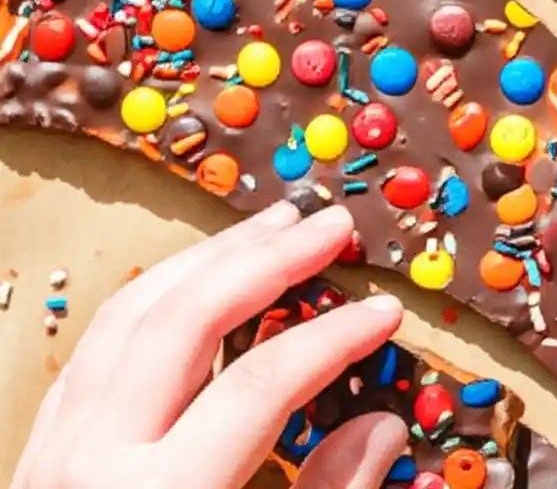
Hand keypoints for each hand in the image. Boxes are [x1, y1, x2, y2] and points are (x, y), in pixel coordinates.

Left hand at [12, 203, 406, 488]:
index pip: (257, 387)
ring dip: (208, 258)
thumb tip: (378, 425)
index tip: (383, 314)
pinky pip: (99, 343)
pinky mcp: (44, 445)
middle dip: (265, 261)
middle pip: (184, 322)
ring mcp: (58, 446)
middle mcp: (95, 458)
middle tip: (329, 226)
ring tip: (271, 226)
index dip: (330, 341)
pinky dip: (156, 296)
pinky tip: (197, 279)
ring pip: (128, 314)